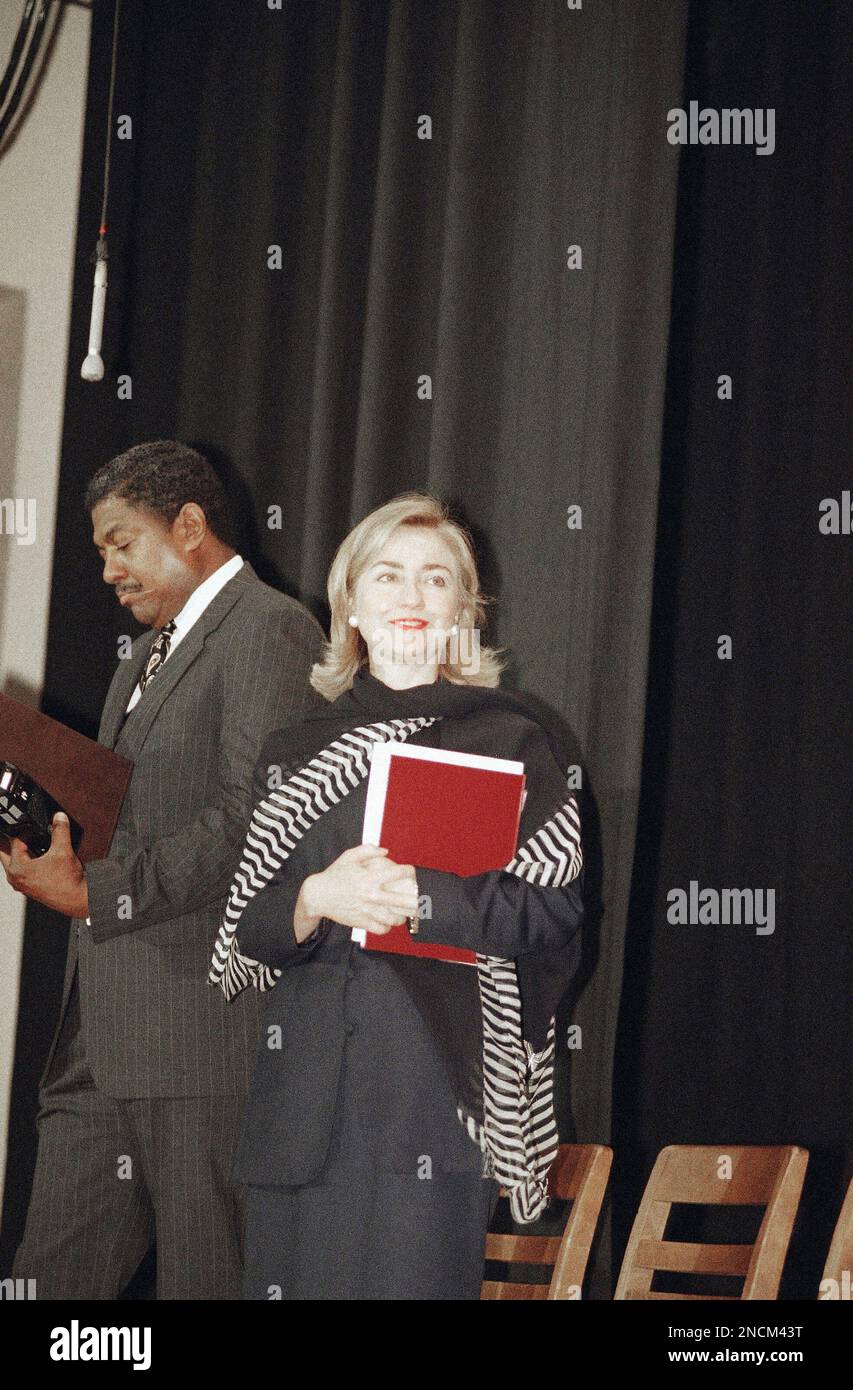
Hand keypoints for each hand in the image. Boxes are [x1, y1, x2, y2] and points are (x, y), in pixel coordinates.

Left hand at [0, 813, 88, 918]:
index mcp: (18, 868)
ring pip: (11, 862)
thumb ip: (60, 830)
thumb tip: (58, 817)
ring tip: (27, 841)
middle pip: (4, 852)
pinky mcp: (28, 887)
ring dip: (16, 851)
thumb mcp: (63, 850)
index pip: (15, 841)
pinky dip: (24, 860)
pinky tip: (35, 855)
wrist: (77, 900)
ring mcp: (21, 884)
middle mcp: (15, 878)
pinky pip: (19, 870)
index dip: (27, 830)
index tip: (37, 826)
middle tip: (16, 831)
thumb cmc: (67, 883)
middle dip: (9, 840)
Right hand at [296, 844, 418, 938]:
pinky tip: (389, 922)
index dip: (409, 871)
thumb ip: (368, 850)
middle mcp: (371, 895)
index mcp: (369, 877)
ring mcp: (367, 910)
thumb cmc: (335, 875)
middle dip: (415, 900)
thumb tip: (386, 851)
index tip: (412, 872)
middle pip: (401, 900)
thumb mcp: (349, 856)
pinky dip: (387, 927)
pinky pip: (381, 929)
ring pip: (393, 919)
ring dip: (403, 917)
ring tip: (406, 914)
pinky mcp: (361, 922)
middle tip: (421, 899)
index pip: (397, 873)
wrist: (317, 895)